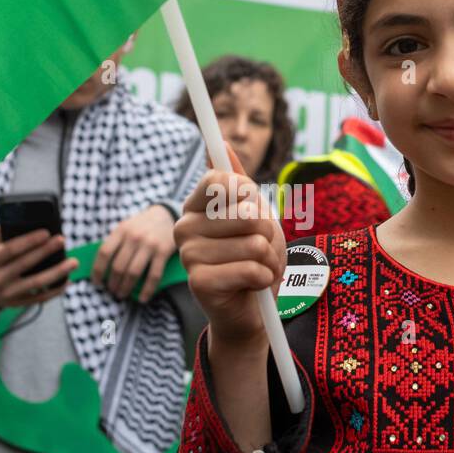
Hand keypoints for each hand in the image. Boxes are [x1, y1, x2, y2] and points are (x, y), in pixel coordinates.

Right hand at [0, 226, 78, 308]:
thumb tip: (20, 222)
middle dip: (46, 251)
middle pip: (26, 264)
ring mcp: (7, 294)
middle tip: (62, 240)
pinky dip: (55, 290)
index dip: (29, 241)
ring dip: (58, 273)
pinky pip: (40, 298)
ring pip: (37, 283)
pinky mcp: (16, 304)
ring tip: (74, 262)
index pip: (11, 249)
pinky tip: (68, 280)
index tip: (46, 232)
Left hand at [92, 203, 177, 302]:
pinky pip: (154, 275)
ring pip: (133, 272)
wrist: (165, 216)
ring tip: (122, 294)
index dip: (98, 270)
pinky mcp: (163, 252)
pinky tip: (142, 298)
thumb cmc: (140, 226)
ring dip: (126, 288)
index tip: (96, 282)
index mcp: (121, 230)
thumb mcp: (125, 228)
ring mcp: (149, 245)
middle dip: (113, 283)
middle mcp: (134, 237)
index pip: (104, 253)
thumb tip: (100, 269)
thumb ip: (114, 244)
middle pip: (118, 266)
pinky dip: (147, 290)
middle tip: (112, 291)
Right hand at [175, 143, 285, 345]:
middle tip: (259, 250)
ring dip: (269, 260)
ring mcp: (187, 255)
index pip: (223, 179)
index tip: (252, 212)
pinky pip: (252, 268)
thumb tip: (221, 143)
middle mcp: (184, 226)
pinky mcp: (199, 282)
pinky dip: (264, 278)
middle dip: (268, 234)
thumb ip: (238, 181)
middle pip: (247, 212)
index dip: (250, 195)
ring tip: (258, 269)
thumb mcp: (255, 213)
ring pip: (254, 243)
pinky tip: (252, 285)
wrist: (252, 310)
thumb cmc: (253, 257)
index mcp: (194, 206)